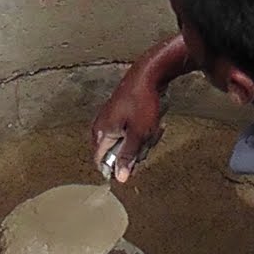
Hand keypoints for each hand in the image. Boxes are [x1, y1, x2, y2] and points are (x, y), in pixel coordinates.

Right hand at [89, 69, 163, 183]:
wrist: (148, 74)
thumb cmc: (142, 103)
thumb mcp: (138, 134)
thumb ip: (127, 157)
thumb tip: (118, 179)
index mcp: (101, 132)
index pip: (101, 161)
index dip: (117, 167)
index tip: (135, 162)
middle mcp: (101, 126)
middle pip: (116, 153)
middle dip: (135, 150)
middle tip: (148, 139)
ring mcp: (111, 119)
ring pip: (126, 142)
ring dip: (142, 140)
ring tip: (153, 127)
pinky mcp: (121, 114)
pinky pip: (130, 132)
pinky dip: (142, 131)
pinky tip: (153, 122)